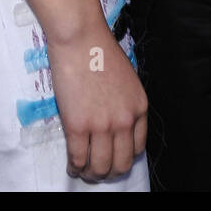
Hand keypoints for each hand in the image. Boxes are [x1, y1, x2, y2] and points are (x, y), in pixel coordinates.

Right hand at [48, 25, 147, 183]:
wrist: (80, 36)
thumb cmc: (100, 50)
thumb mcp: (127, 79)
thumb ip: (125, 103)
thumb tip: (114, 123)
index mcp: (138, 108)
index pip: (138, 148)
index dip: (124, 158)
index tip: (114, 158)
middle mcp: (124, 121)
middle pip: (121, 164)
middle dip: (109, 173)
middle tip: (98, 172)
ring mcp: (101, 125)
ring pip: (99, 167)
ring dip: (91, 174)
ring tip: (83, 172)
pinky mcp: (77, 126)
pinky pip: (78, 158)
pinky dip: (74, 168)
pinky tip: (71, 167)